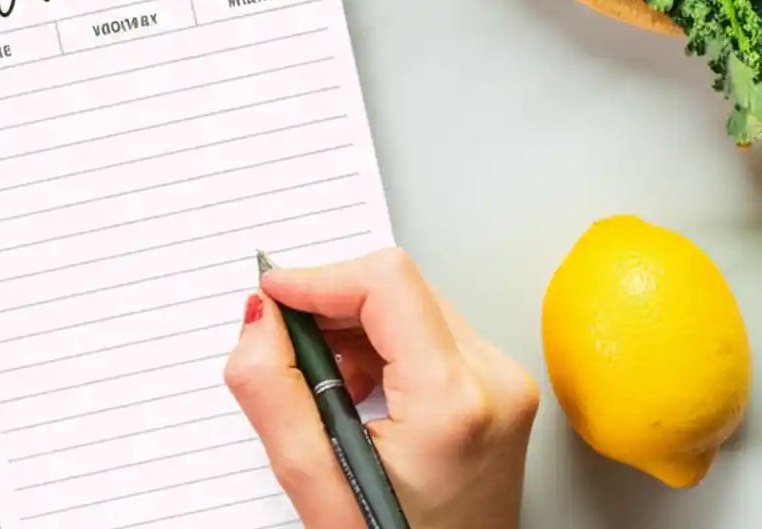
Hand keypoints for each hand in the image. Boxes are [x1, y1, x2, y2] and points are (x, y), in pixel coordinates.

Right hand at [225, 248, 539, 528]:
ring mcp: (503, 384)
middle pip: (398, 288)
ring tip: (327, 386)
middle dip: (330, 307)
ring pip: (411, 306)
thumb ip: (272, 391)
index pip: (385, 283)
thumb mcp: (312, 482)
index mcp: (454, 402)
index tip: (273, 295)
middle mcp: (493, 381)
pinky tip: (357, 392)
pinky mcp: (498, 389)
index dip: (318, 278)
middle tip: (288, 349)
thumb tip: (258, 319)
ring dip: (353, 329)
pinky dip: (380, 348)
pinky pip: (428, 334)